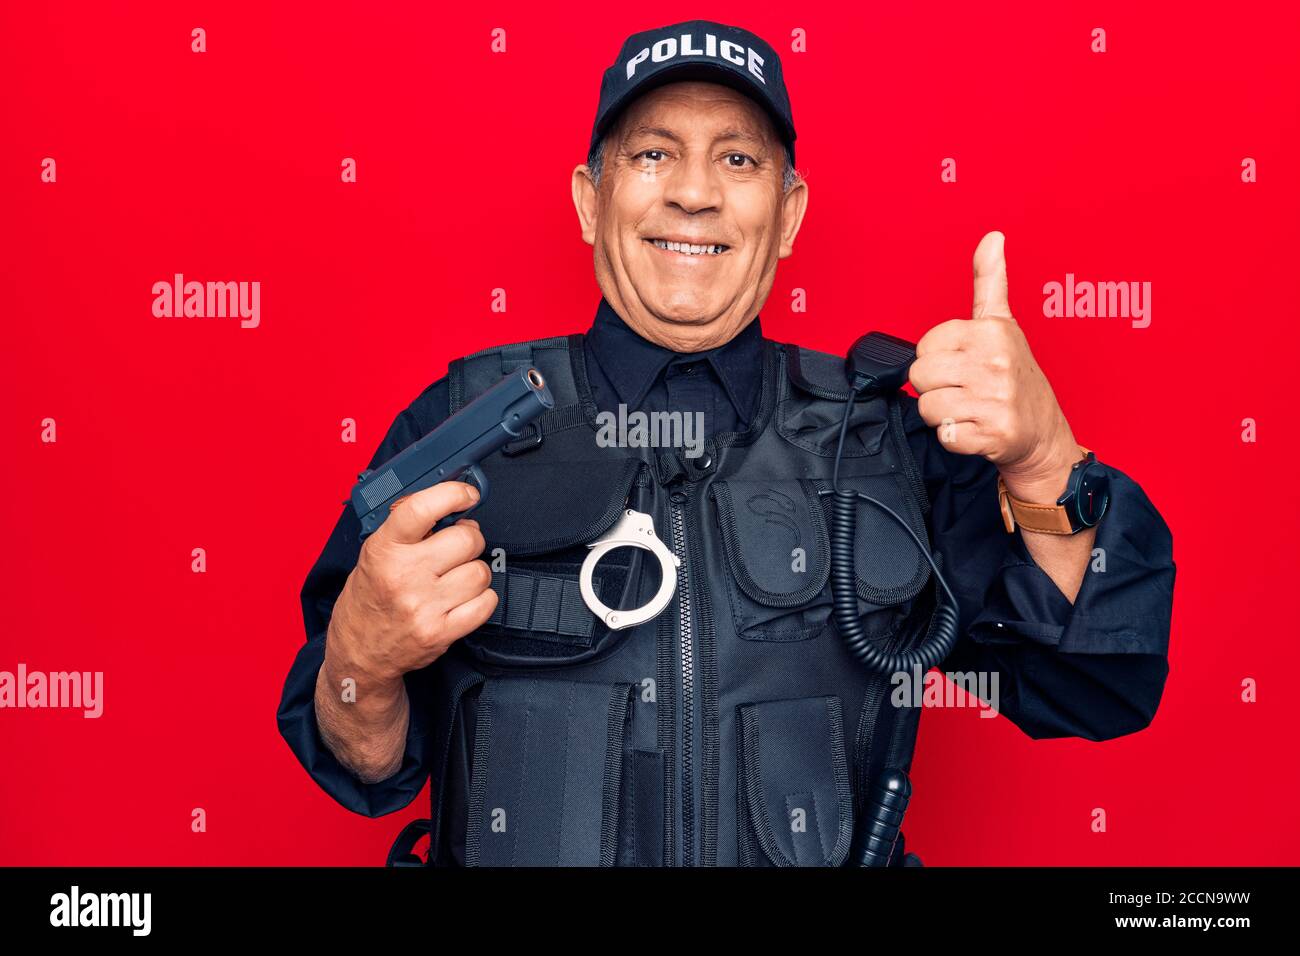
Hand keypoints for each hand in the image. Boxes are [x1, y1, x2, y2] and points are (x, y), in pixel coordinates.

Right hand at [327, 481, 497, 682]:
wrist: (359, 653)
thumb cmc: (368, 600)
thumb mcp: (374, 555)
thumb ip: (408, 530)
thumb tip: (448, 506)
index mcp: (384, 550)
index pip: (422, 508)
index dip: (453, 494)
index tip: (466, 495)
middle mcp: (404, 576)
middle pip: (467, 540)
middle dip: (469, 539)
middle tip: (459, 546)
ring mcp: (424, 606)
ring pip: (480, 572)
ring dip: (474, 572)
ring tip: (456, 577)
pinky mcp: (441, 633)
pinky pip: (486, 604)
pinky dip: (482, 599)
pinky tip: (463, 598)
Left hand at [909, 231, 1079, 499]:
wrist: (1043, 433)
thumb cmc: (1016, 377)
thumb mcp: (1003, 324)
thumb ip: (989, 281)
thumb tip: (993, 237)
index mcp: (991, 331)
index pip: (924, 346)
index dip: (936, 359)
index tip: (963, 364)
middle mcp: (995, 362)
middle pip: (919, 376)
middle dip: (935, 387)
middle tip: (965, 390)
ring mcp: (996, 399)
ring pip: (928, 407)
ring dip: (944, 414)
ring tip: (970, 409)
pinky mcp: (994, 434)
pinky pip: (944, 436)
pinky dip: (955, 438)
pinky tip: (976, 429)